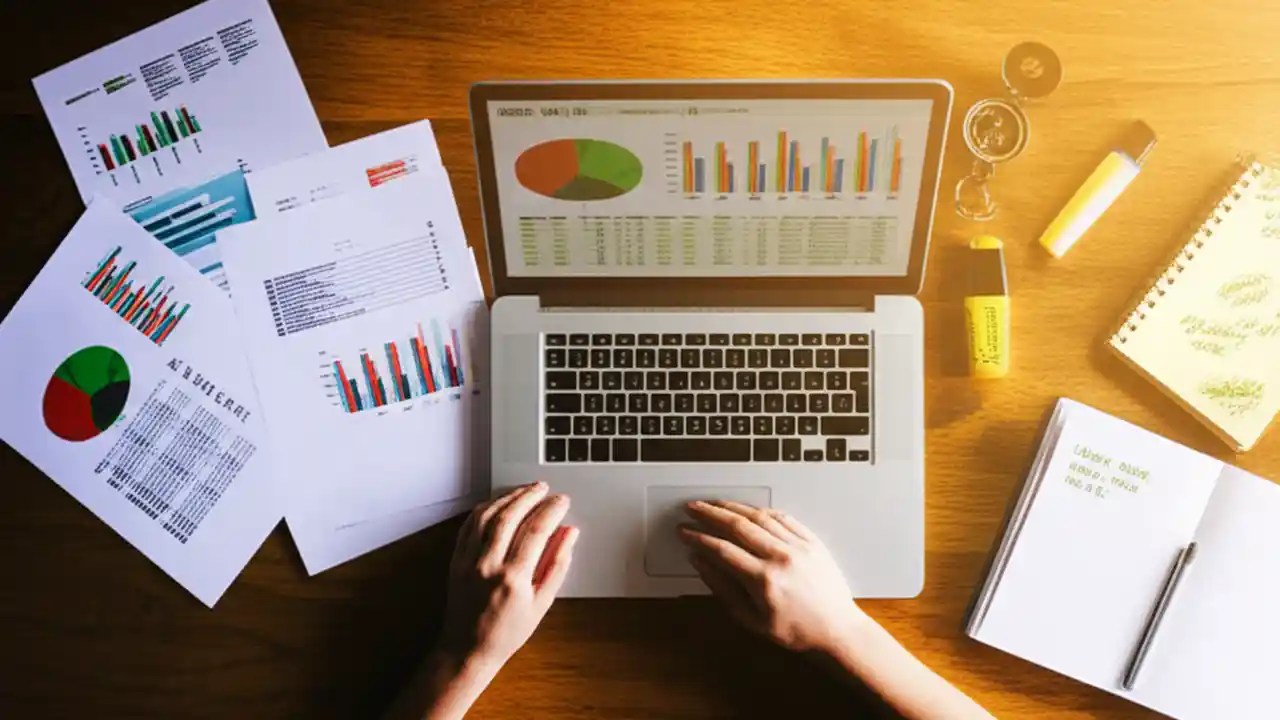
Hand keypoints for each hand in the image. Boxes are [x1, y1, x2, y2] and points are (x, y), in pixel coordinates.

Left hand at [440, 482, 577, 668]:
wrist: (468, 649)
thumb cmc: (507, 632)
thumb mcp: (542, 603)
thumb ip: (557, 564)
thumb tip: (569, 533)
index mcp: (513, 578)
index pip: (537, 530)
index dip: (552, 510)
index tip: (562, 501)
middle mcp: (488, 565)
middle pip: (511, 516)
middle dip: (530, 496)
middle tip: (544, 489)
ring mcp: (468, 561)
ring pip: (487, 515)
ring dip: (507, 497)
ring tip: (524, 491)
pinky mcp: (455, 560)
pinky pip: (469, 525)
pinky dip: (485, 509)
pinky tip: (498, 504)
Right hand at [679, 500, 865, 653]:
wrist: (837, 629)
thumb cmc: (796, 630)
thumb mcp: (751, 620)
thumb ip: (722, 589)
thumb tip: (701, 563)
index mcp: (764, 580)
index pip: (722, 549)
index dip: (698, 537)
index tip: (685, 531)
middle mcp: (781, 558)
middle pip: (737, 526)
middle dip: (710, 514)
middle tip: (693, 508)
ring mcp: (798, 547)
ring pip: (759, 516)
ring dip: (733, 507)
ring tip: (715, 503)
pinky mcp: (811, 541)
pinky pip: (783, 517)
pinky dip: (761, 510)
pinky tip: (748, 508)